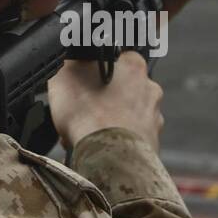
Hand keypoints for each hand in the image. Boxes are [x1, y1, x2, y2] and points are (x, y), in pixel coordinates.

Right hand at [48, 51, 163, 149]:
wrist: (108, 157)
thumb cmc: (89, 114)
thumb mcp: (63, 75)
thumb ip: (69, 62)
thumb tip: (70, 60)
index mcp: (134, 65)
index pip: (115, 60)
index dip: (93, 72)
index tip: (82, 84)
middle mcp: (151, 89)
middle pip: (121, 90)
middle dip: (102, 101)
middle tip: (82, 111)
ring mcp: (154, 118)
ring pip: (125, 116)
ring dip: (107, 122)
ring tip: (87, 134)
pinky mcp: (151, 144)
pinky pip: (129, 140)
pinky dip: (115, 142)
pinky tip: (99, 147)